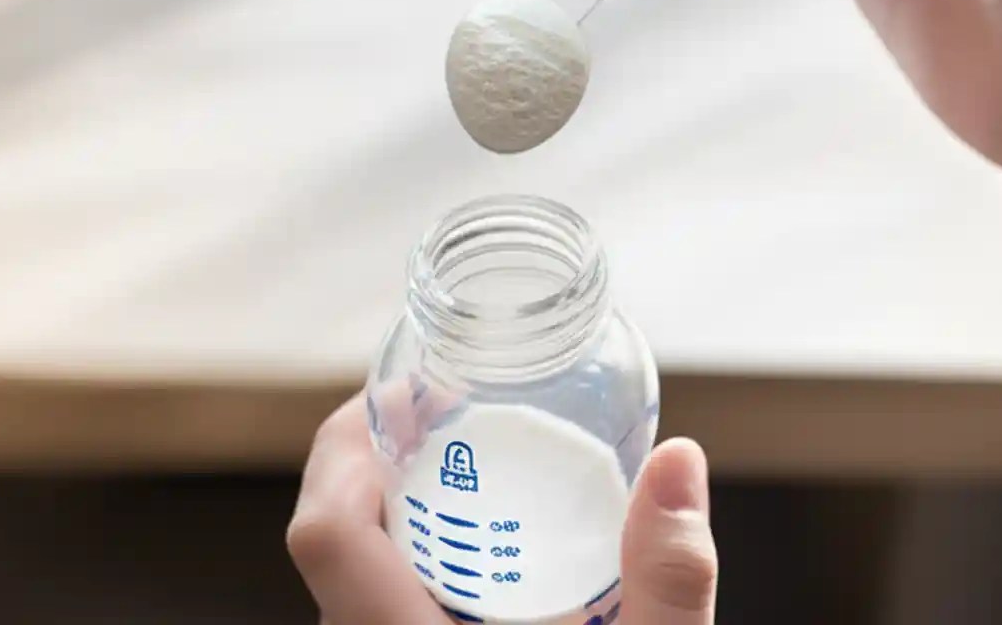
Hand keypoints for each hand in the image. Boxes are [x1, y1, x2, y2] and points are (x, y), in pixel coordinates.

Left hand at [287, 395, 717, 623]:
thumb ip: (671, 581)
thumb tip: (678, 462)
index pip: (324, 534)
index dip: (342, 450)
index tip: (400, 398)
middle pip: (332, 549)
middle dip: (375, 469)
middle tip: (443, 418)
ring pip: (356, 587)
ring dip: (392, 519)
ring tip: (462, 473)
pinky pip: (382, 615)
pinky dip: (413, 567)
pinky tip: (484, 564)